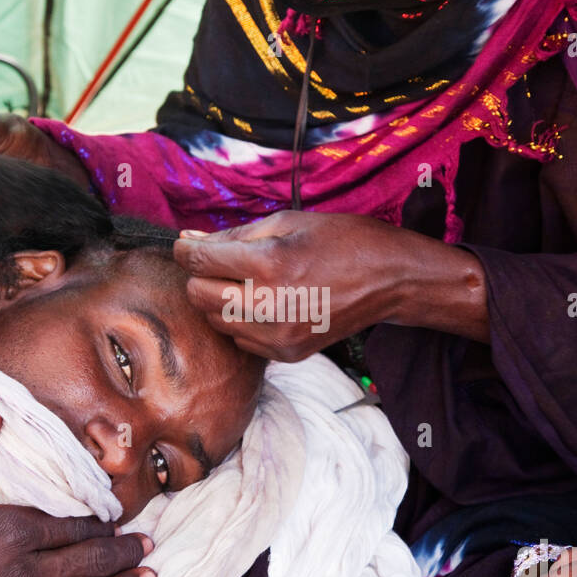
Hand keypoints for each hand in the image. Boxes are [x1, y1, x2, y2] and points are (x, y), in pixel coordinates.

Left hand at [171, 211, 412, 360]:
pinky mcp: (286, 354)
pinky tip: (264, 303)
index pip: (199, 260)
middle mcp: (268, 305)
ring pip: (214, 320)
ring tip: (246, 282)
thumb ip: (234, 234)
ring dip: (219, 300)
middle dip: (201, 275)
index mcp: (268, 264)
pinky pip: (239, 340)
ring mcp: (277, 336)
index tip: (186, 245)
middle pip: (198, 295)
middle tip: (220, 262)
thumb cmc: (342, 241)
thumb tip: (190, 238)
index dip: (185, 249)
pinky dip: (241, 321)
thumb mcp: (288, 222)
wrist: (390, 280)